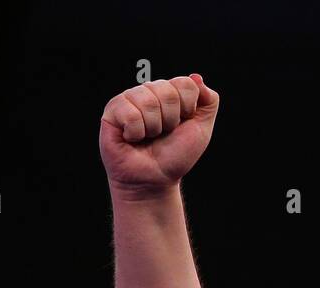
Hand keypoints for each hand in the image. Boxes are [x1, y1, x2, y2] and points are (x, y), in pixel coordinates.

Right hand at [99, 74, 219, 196]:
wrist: (154, 179)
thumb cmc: (175, 155)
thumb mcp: (201, 130)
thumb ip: (208, 102)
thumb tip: (197, 77)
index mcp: (169, 93)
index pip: (185, 84)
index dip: (188, 108)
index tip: (181, 125)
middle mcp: (148, 92)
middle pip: (167, 91)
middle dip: (171, 120)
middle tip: (163, 134)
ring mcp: (129, 99)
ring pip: (148, 101)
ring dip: (153, 128)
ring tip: (147, 137)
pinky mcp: (111, 110)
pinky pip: (130, 113)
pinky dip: (136, 132)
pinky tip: (132, 138)